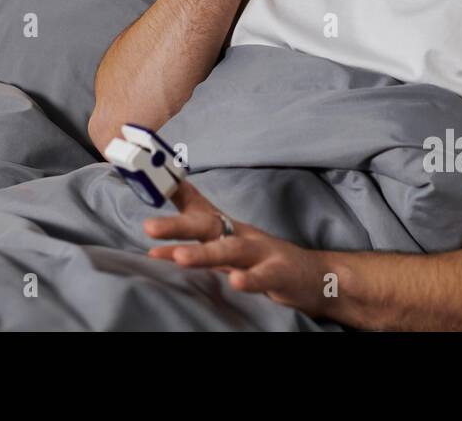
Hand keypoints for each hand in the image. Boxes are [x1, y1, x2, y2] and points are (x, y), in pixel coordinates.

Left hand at [143, 178, 337, 319]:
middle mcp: (240, 235)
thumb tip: (153, 223)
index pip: (196, 207)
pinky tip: (235, 282)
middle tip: (148, 227)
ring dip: (204, 253)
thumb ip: (195, 230)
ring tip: (179, 257)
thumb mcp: (226, 240)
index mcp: (226, 227)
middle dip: (177, 226)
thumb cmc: (261, 257)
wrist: (313, 275)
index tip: (148, 180)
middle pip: (206, 225)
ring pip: (230, 250)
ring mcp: (261, 252)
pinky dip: (250, 279)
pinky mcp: (280, 274)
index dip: (172, 194)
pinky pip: (264, 277)